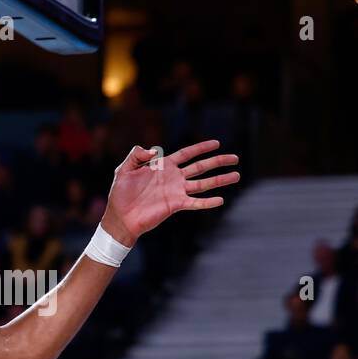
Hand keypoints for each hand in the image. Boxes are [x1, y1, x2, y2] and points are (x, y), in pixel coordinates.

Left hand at [101, 140, 239, 244]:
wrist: (120, 216)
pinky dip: (207, 202)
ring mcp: (176, 191)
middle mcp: (173, 178)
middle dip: (217, 161)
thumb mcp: (125, 169)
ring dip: (219, 180)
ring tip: (236, 175)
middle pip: (200, 167)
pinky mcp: (176, 205)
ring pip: (203, 183)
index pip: (186, 154)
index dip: (201, 148)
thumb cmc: (121, 192)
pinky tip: (220, 200)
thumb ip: (136, 155)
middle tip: (235, 157)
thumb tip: (154, 149)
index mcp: (163, 166)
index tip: (217, 143)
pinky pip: (195, 202)